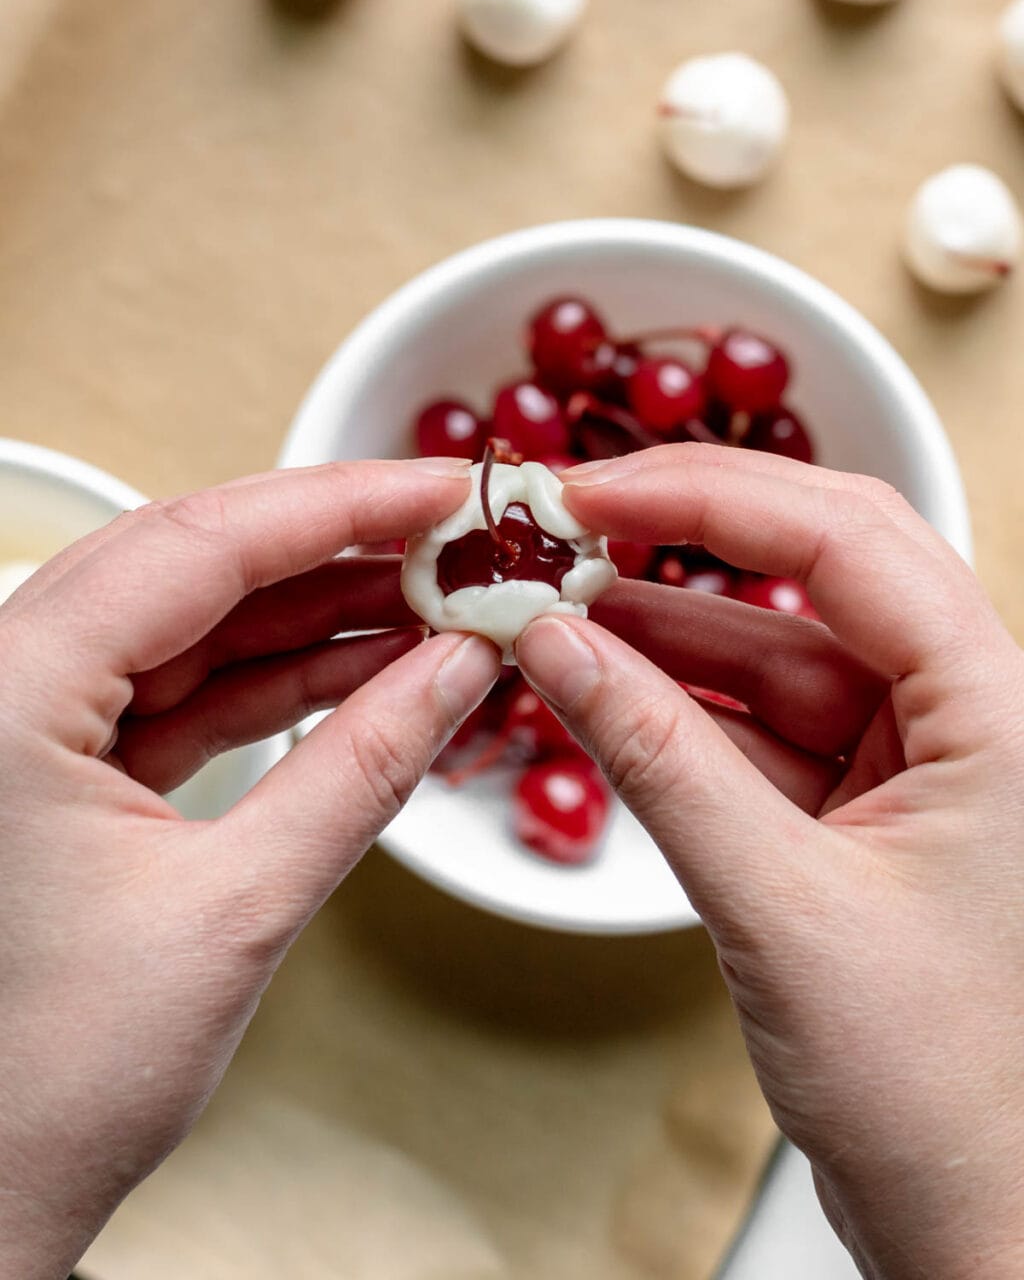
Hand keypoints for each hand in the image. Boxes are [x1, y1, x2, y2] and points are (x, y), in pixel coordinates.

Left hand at [0, 460, 499, 1279]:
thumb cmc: (52, 1081)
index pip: (197, 545)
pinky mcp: (60, 764)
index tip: (441, 490)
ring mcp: (27, 721)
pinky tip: (372, 670)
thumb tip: (461, 669)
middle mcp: (3, 685)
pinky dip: (278, 677)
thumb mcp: (234, 911)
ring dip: (315, 613)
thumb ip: (359, 771)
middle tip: (451, 538)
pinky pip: (182, 688)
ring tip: (434, 606)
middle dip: (332, 547)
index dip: (337, 506)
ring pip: (192, 620)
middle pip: (192, 562)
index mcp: (8, 695)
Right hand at [516, 444, 1023, 1279]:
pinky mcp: (866, 808)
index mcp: (998, 706)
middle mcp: (968, 709)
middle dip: (689, 533)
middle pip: (821, 562)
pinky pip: (762, 722)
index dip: (708, 495)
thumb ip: (655, 759)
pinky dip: (679, 704)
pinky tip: (597, 682)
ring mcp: (916, 757)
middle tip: (572, 520)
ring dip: (666, 626)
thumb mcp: (774, 904)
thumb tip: (552, 642)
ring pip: (779, 644)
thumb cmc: (935, 1089)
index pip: (846, 538)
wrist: (980, 1228)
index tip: (591, 491)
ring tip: (555, 603)